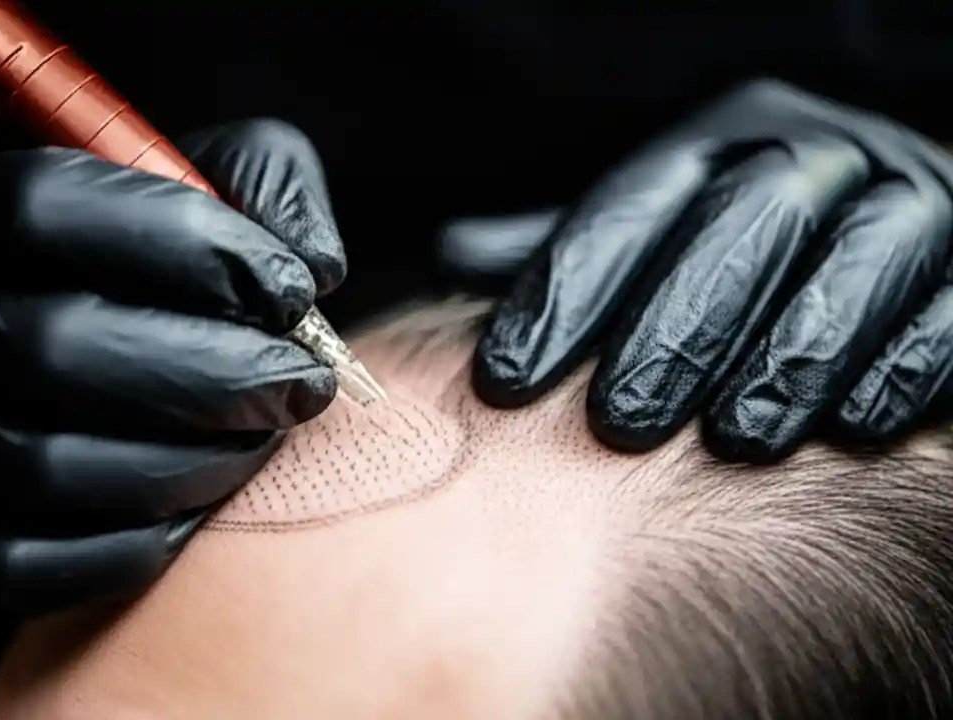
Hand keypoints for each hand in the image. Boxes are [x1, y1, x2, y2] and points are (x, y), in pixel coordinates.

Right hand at [0, 119, 344, 613]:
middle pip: (52, 350)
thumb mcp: (198, 182)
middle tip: (302, 387)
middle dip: (211, 376)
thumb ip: (261, 187)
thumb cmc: (135, 265)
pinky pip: (23, 565)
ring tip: (260, 440)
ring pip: (42, 467)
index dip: (192, 249)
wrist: (27, 350)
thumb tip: (313, 268)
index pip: (51, 210)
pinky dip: (135, 543)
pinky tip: (197, 504)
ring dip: (188, 463)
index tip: (292, 290)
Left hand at [440, 79, 951, 461]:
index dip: (565, 292)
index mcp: (719, 142)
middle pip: (742, 223)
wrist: (901, 246)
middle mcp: (814, 153)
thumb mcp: (653, 240)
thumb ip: (572, 251)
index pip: (629, 207)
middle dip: (677, 326)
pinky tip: (852, 427)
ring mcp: (907, 193)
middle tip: (619, 423)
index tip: (507, 380)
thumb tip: (453, 257)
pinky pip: (949, 303)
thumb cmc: (746, 262)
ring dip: (791, 352)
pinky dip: (904, 363)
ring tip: (737, 440)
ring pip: (856, 257)